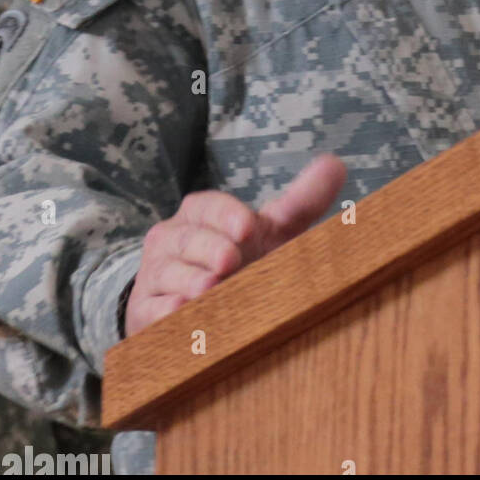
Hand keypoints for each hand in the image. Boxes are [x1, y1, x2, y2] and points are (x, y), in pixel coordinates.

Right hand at [124, 153, 346, 336]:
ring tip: (209, 289)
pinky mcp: (144, 313)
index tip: (249, 227)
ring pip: (166, 274)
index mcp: (199, 215)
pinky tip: (181, 316)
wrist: (195, 308)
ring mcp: (154, 277)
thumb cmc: (242, 263)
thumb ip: (300, 203)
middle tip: (229, 261)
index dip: (226, 215)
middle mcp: (170, 240)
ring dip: (189, 282)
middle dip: (208, 248)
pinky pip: (150, 310)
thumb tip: (336, 163)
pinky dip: (166, 314)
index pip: (206, 206)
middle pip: (185, 238)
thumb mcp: (271, 232)